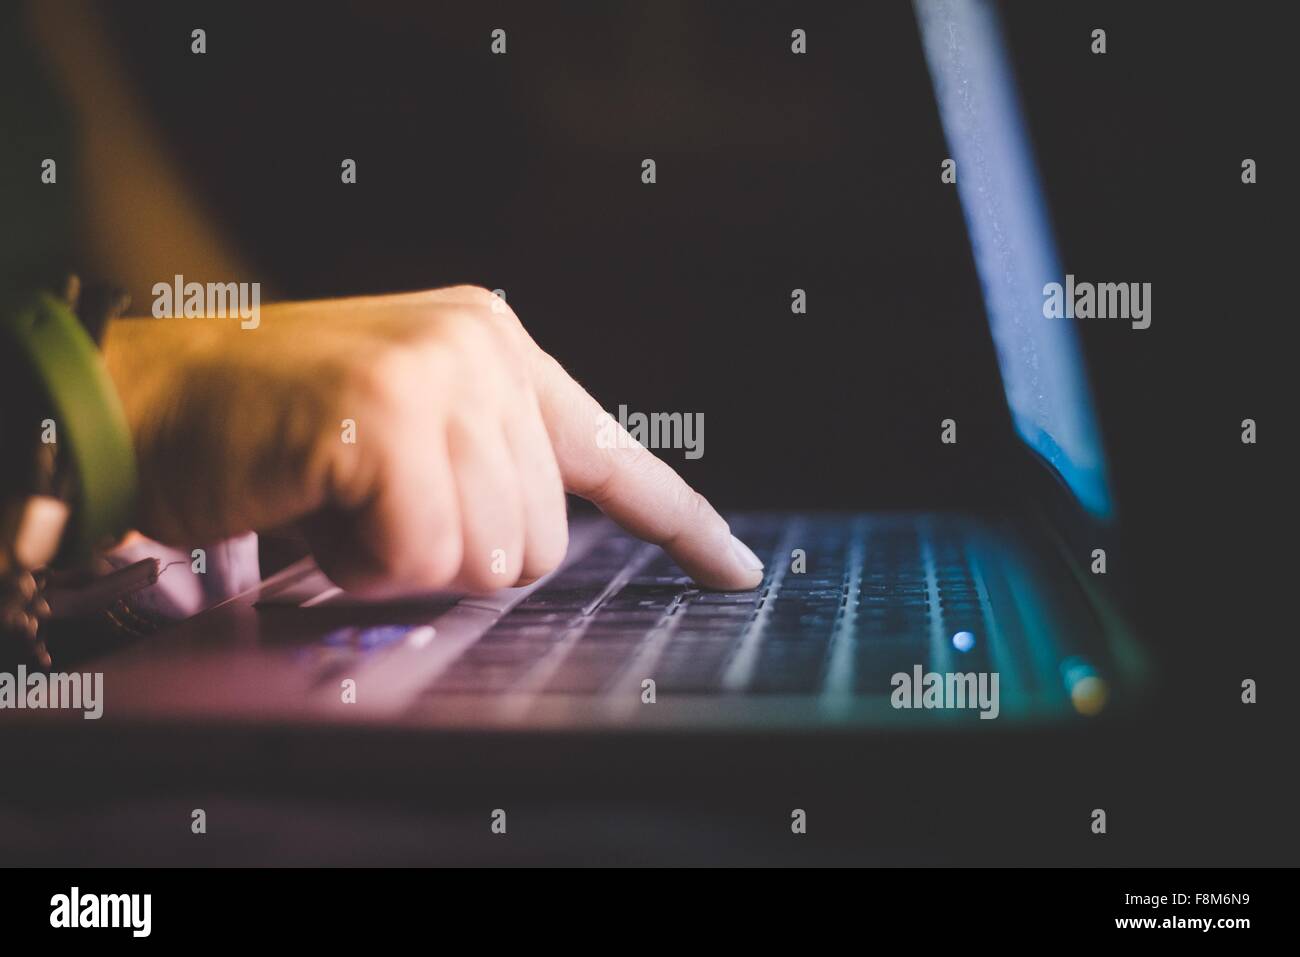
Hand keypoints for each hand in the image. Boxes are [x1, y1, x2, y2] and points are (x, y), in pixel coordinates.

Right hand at [102, 286, 763, 595]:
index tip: (740, 572)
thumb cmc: (281, 432)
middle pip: (541, 544)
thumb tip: (529, 550)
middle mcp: (483, 346)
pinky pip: (423, 557)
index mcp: (500, 348)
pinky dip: (363, 563)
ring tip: (340, 498)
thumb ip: (485, 465)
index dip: (681, 523)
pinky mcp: (386, 413)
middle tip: (370, 505)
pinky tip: (318, 506)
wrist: (154, 396)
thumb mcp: (408, 429)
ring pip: (490, 558)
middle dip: (451, 556)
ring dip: (401, 560)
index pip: (613, 453)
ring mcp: (437, 373)